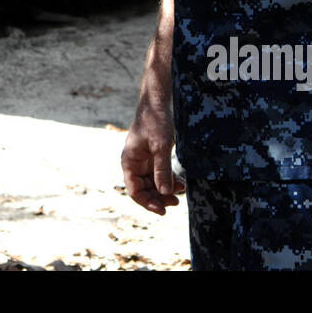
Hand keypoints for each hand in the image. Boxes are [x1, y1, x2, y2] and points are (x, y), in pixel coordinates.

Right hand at [121, 81, 183, 214]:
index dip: (147, 202)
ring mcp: (143, 160)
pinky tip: (181, 182)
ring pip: (152, 183)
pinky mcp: (152, 156)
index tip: (162, 210)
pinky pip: (158, 174)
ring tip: (182, 190)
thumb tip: (164, 192)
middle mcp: (134, 163)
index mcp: (129, 162)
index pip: (134, 190)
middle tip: (176, 202)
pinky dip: (168, 179)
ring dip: (165, 189)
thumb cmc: (155, 121)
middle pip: (144, 189)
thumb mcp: (160, 146)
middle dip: (159, 197)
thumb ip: (162, 170)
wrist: (157, 102)